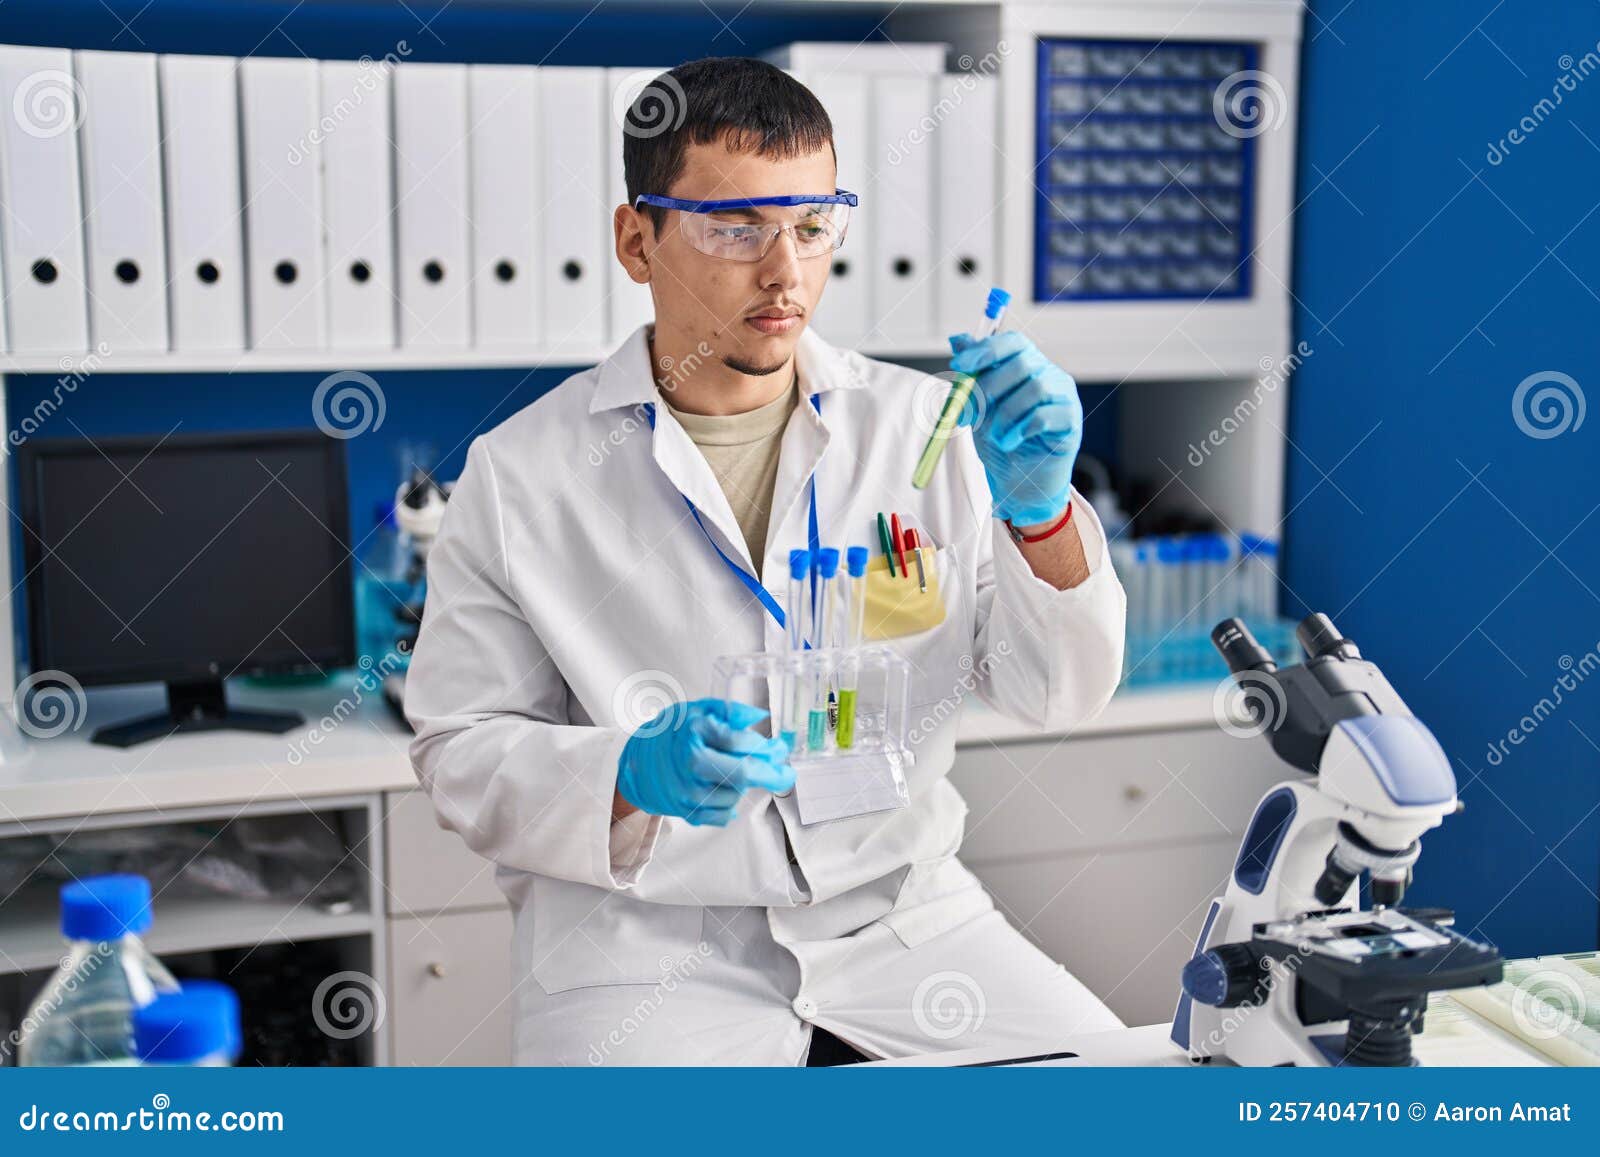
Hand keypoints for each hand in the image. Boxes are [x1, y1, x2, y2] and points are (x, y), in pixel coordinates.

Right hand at [616, 698, 793, 825]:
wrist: (637, 764)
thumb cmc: (671, 734)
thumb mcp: (697, 710)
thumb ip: (729, 711)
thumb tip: (760, 716)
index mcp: (693, 734)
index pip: (739, 742)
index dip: (764, 745)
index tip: (778, 748)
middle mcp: (689, 764)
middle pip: (742, 774)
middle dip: (771, 774)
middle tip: (786, 773)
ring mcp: (687, 791)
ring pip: (736, 794)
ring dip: (745, 785)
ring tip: (737, 772)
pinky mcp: (687, 811)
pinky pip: (724, 814)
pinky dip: (732, 804)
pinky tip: (727, 790)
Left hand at [948, 331, 1081, 526]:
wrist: (1017, 482)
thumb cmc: (1001, 441)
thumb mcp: (978, 405)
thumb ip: (971, 373)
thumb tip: (956, 339)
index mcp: (1028, 366)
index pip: (1013, 342)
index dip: (986, 349)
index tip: (959, 365)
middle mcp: (1050, 376)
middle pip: (1022, 362)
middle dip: (989, 388)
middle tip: (970, 414)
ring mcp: (1064, 398)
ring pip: (1034, 389)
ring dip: (1005, 415)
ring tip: (997, 436)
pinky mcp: (1071, 422)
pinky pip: (1045, 416)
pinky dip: (1021, 429)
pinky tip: (1012, 442)